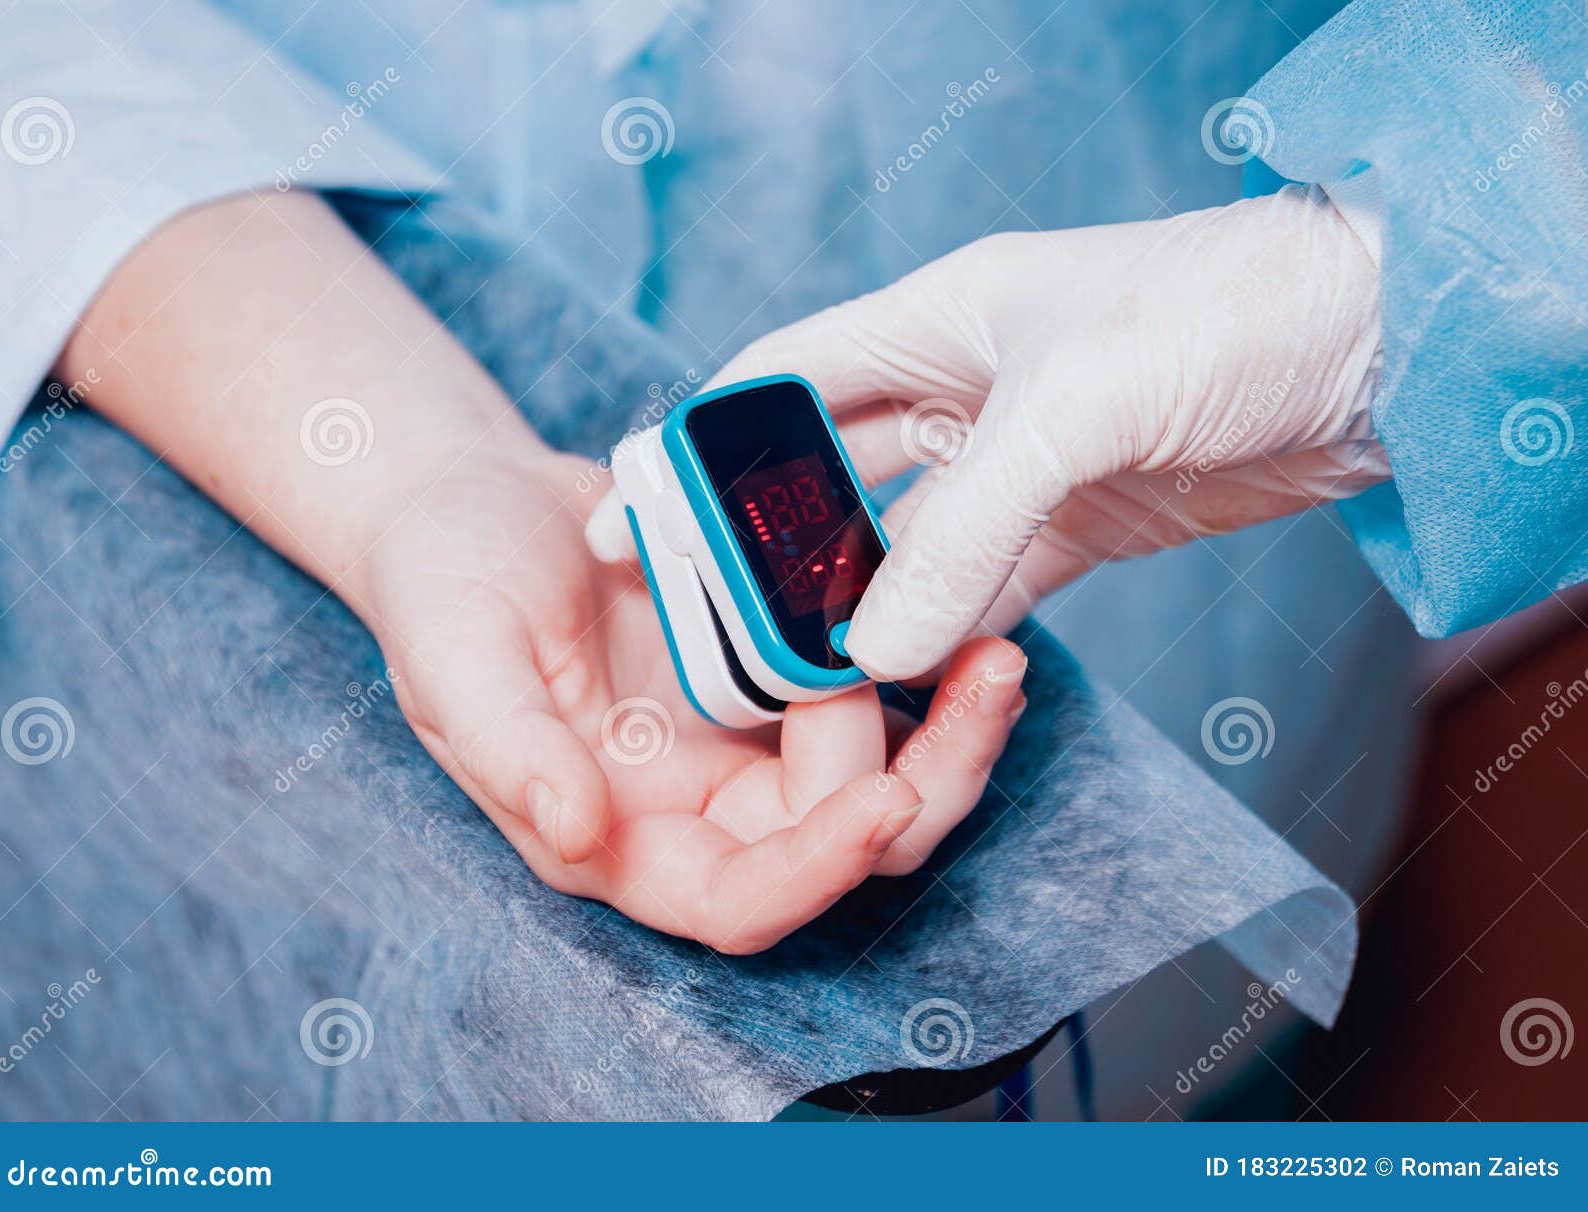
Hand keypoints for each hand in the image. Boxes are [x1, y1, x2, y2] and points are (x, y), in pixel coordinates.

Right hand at [358, 449, 1027, 952]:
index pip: (737, 900)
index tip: (883, 801)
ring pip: (881, 776)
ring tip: (998, 654)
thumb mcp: (453, 659)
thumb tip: (578, 834)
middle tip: (985, 684)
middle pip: (840, 845)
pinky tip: (966, 612)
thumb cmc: (442, 584)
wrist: (474, 502)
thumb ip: (508, 752)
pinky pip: (878, 694)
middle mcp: (699, 808)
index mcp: (620, 836)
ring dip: (949, 732)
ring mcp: (748, 742)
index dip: (814, 869)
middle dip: (925, 783)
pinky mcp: (780, 672)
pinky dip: (924, 667)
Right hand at [589, 184, 1384, 679]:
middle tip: (706, 624)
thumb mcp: (1073, 407)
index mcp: (931, 319)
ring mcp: (1016, 464)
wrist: (1375, 351)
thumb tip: (871, 653)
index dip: (702, 446)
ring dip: (856, 604)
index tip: (634, 513)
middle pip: (827, 474)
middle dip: (768, 544)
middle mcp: (959, 391)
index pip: (780, 380)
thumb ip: (962, 529)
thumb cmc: (1224, 318)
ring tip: (793, 670)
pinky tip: (904, 676)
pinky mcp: (1074, 523)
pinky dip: (944, 631)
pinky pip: (984, 587)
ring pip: (902, 545)